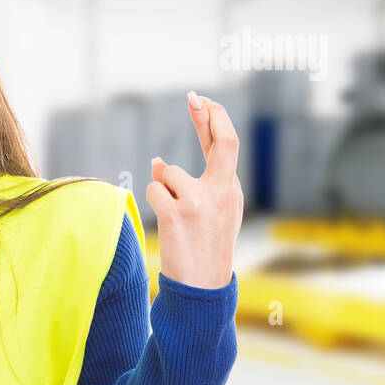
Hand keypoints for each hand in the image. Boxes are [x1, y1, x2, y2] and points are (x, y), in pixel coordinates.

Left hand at [145, 92, 243, 289]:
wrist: (203, 286)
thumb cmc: (203, 247)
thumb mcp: (206, 212)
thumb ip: (189, 184)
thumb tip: (158, 162)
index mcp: (231, 189)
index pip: (226, 145)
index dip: (213, 119)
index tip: (202, 100)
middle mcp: (222, 191)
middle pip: (224, 141)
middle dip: (208, 115)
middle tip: (195, 98)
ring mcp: (200, 201)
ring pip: (168, 172)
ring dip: (162, 188)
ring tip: (174, 218)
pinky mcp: (178, 212)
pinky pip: (154, 188)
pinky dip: (153, 199)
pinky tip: (166, 221)